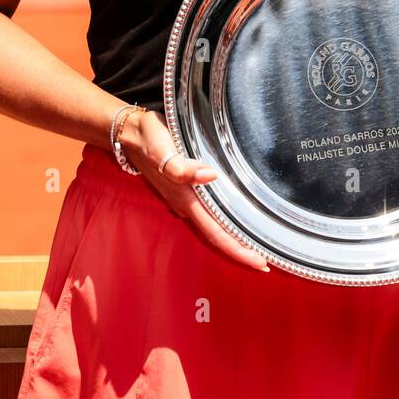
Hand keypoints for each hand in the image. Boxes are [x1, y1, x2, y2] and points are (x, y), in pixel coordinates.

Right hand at [119, 108, 271, 272]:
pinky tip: (237, 221)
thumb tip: (210, 175)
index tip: (261, 263)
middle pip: (218, 236)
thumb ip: (182, 167)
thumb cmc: (149, 140)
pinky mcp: (186, 190)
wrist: (130, 135)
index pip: (216, 233)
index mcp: (186, 200)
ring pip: (215, 227)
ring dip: (235, 239)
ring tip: (259, 246)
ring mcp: (186, 200)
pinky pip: (211, 214)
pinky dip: (226, 223)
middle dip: (241, 251)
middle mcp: (187, 205)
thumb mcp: (163, 149)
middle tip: (267, 262)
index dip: (238, 250)